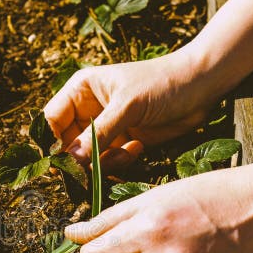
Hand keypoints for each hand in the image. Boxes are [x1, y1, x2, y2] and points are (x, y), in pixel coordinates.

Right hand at [43, 50, 217, 165]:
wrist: (202, 87)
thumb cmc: (162, 83)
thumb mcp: (127, 106)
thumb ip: (98, 133)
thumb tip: (71, 160)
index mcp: (80, 92)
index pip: (50, 121)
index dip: (50, 142)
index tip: (59, 162)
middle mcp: (87, 110)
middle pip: (65, 145)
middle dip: (78, 159)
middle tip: (91, 169)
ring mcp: (104, 128)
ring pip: (86, 159)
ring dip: (103, 162)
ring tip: (126, 152)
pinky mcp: (121, 143)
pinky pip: (107, 162)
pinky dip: (119, 162)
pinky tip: (138, 148)